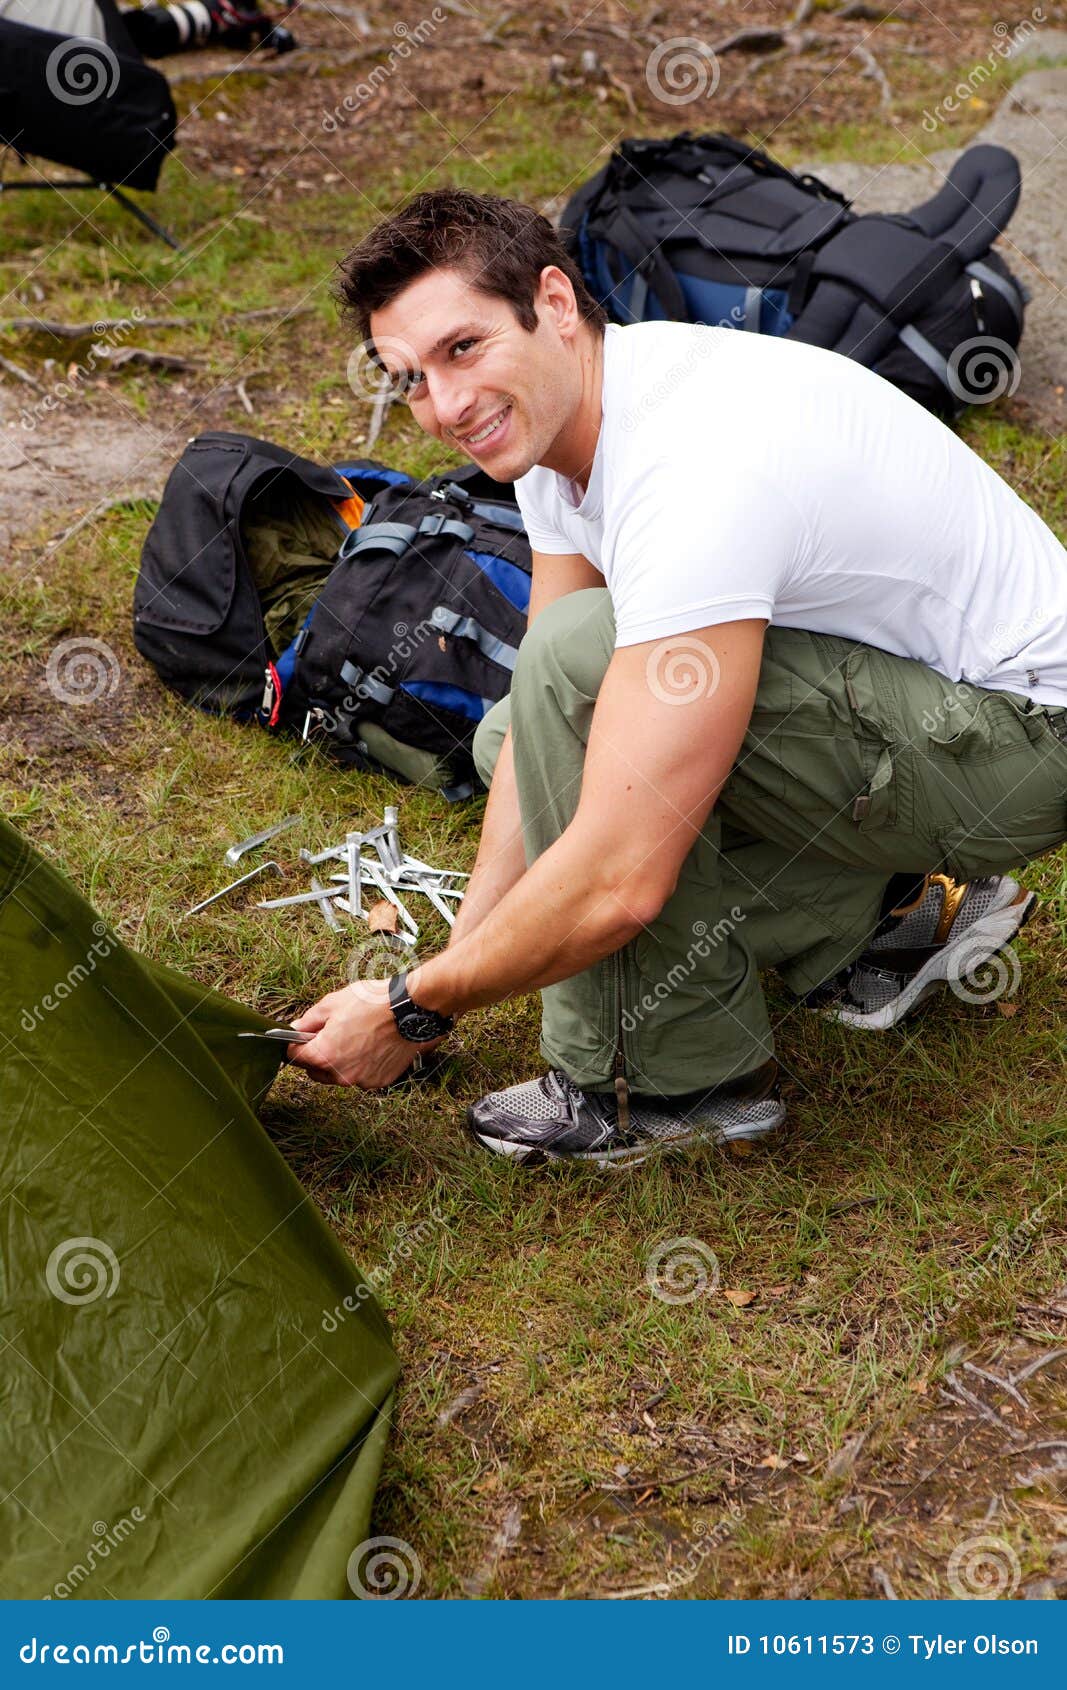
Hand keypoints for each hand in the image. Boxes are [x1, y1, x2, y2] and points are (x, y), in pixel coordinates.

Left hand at [287, 979, 443, 1087]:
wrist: (410, 1010)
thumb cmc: (373, 1003)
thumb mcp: (331, 1003)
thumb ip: (308, 1020)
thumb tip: (295, 1029)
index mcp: (324, 1055)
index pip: (294, 1057)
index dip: (295, 1044)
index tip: (299, 1037)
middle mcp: (340, 1074)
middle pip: (314, 1070)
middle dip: (317, 1055)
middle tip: (330, 1034)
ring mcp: (361, 1080)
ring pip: (338, 1075)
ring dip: (339, 1062)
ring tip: (355, 1038)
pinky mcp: (379, 1081)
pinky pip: (361, 1076)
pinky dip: (361, 1065)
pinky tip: (371, 1045)